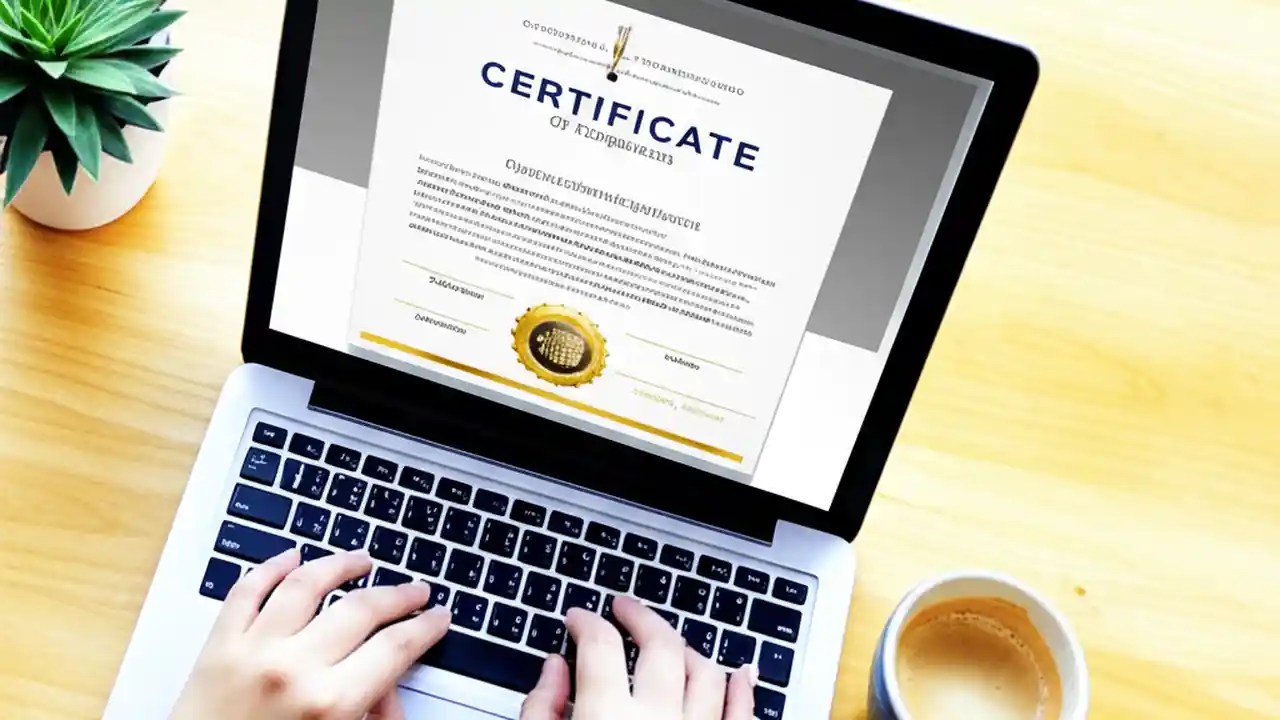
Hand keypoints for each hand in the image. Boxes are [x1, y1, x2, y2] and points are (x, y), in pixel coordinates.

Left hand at [171, 549, 450, 719]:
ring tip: (361, 559)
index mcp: (330, 704)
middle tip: (415, 589)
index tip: (437, 616)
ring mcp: (253, 651)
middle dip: (398, 595)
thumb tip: (388, 692)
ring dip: (340, 565)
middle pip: (361, 609)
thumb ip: (367, 715)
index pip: (395, 648)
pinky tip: (290, 557)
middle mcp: (294, 669)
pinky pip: (246, 591)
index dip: (425, 626)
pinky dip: (271, 568)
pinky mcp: (217, 647)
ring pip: (306, 584)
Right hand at [521, 596, 755, 718]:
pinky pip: (744, 716)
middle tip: (624, 609)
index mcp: (606, 717)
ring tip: (672, 642)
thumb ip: (541, 711)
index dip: (586, 622)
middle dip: (642, 618)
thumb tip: (552, 672)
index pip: (599, 646)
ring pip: (708, 675)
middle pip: (662, 646)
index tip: (579, 618)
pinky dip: (745, 690)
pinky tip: (742, 674)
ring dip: (690, 650)